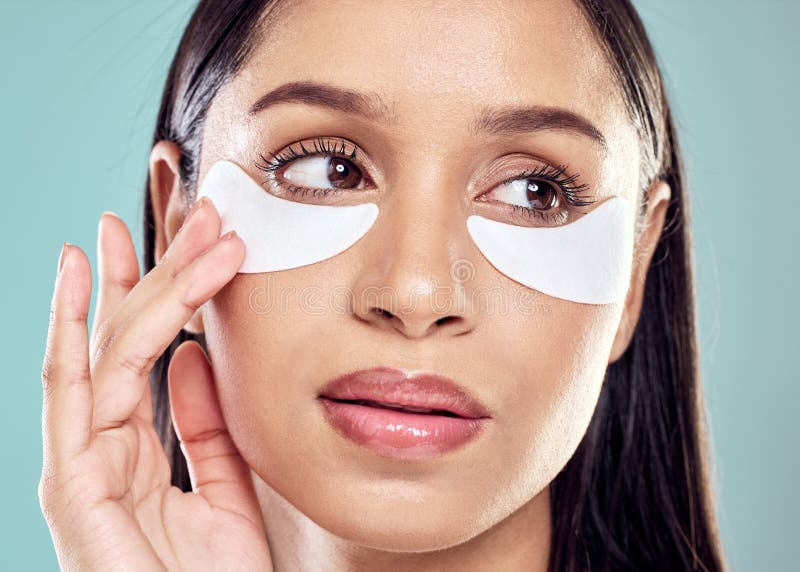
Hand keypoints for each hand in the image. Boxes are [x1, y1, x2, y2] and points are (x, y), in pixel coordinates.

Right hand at [39, 198, 272, 570]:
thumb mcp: (224, 488)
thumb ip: (205, 426)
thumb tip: (194, 357)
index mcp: (132, 452)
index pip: (145, 354)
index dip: (163, 293)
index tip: (189, 240)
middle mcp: (100, 449)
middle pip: (127, 339)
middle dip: (158, 270)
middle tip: (193, 211)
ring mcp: (80, 463)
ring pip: (110, 350)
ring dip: (143, 283)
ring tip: (169, 224)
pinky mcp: (72, 484)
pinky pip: (75, 390)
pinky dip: (74, 326)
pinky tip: (81, 271)